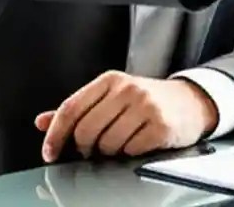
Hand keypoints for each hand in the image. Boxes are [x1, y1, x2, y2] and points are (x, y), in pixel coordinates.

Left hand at [35, 71, 216, 161]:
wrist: (191, 102)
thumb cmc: (148, 101)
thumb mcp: (112, 97)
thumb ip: (78, 109)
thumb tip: (42, 121)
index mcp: (111, 80)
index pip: (71, 108)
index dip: (55, 134)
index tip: (50, 152)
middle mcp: (128, 89)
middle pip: (86, 130)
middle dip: (84, 147)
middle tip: (92, 150)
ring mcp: (147, 106)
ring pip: (107, 144)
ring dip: (109, 152)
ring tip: (121, 142)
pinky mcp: (161, 125)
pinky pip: (130, 151)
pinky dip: (129, 153)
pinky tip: (138, 143)